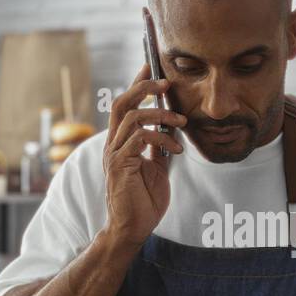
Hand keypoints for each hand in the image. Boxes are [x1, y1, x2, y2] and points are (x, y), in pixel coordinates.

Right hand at [102, 63, 186, 250]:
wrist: (133, 229)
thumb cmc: (143, 201)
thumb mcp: (156, 169)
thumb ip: (158, 148)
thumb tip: (170, 130)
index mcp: (121, 142)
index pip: (125, 106)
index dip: (137, 84)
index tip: (150, 66)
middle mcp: (113, 144)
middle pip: (122, 103)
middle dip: (143, 87)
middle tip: (166, 83)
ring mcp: (115, 154)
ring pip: (131, 117)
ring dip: (160, 114)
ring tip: (181, 122)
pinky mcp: (120, 165)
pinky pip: (139, 139)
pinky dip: (161, 138)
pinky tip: (176, 149)